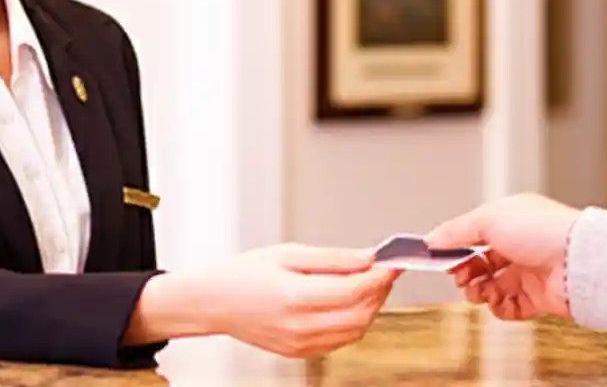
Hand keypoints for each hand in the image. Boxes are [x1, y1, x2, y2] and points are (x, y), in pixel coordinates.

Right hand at [138, 243, 397, 357]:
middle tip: (385, 270)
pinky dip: (354, 321)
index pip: (355, 291)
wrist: (214, 302)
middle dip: (380, 291)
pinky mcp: (300, 352)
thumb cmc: (246, 273)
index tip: (393, 262)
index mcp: (295, 297)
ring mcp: (300, 344)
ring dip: (370, 307)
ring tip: (369, 283)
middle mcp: (299, 326)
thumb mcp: (288, 253)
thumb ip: (332, 258)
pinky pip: (340, 340)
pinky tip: (350, 302)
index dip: (380, 276)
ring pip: (356, 330)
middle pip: (361, 313)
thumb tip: (367, 258)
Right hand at [425, 193, 579, 321]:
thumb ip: (456, 230)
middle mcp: (519, 246)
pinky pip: (509, 307)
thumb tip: (432, 238)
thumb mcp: (488, 219)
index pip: (474, 235)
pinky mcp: (538, 298)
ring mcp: (529, 273)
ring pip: (491, 287)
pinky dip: (499, 307)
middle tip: (459, 277)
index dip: (456, 247)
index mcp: (509, 221)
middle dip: (465, 272)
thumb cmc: (541, 230)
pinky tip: (496, 301)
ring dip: (478, 291)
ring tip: (477, 291)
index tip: (439, 257)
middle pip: (480, 264)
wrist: (577, 261)